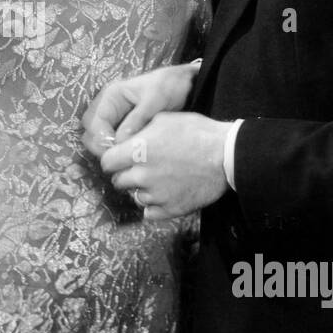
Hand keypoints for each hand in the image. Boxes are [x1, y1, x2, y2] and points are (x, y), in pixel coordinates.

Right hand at [82, 61, 200, 157]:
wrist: (184, 86)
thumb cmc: (169, 87)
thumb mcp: (155, 100)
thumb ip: (137, 120)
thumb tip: (120, 141)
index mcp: (111, 95)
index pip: (95, 123)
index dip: (102, 140)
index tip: (118, 152)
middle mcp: (107, 106)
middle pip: (90, 132)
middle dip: (101, 147)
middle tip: (120, 157)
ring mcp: (113, 117)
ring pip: (96, 139)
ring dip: (106, 150)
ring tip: (125, 157)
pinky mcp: (121, 127)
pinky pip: (109, 141)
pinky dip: (115, 149)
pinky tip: (129, 154)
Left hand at [100, 112, 230, 219]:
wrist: (226, 155)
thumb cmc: (197, 132)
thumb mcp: (164, 119)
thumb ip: (139, 131)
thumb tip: (126, 139)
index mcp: (137, 151)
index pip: (107, 163)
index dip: (113, 160)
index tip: (121, 159)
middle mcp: (142, 175)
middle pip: (118, 181)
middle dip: (126, 174)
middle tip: (142, 168)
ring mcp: (156, 194)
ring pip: (135, 197)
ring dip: (142, 190)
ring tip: (159, 179)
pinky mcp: (170, 209)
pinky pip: (149, 213)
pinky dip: (154, 206)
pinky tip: (164, 194)